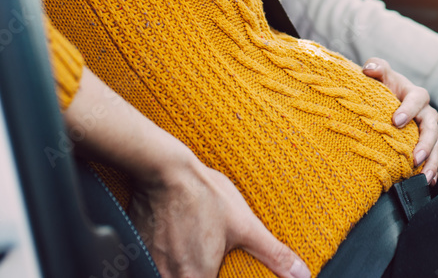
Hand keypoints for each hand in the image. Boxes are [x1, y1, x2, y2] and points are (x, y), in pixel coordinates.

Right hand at [61, 68, 308, 277]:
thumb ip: (274, 254)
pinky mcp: (137, 251)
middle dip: (201, 271)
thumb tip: (301, 273)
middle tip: (208, 256)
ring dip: (182, 267)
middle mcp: (167, 277)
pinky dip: (165, 260)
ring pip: (168, 274)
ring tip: (192, 247)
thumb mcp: (246, 225)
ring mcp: (149, 265)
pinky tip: (175, 242)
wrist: (163, 170)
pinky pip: (151, 265)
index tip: (218, 270)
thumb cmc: (204, 195)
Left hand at [362, 58, 437, 185]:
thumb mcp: (380, 75)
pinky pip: (432, 158)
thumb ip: (377, 68)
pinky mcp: (425, 145)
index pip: (418, 99)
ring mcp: (427, 130)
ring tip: (424, 177)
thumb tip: (369, 68)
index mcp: (415, 94)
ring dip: (432, 161)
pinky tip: (426, 183)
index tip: (396, 121)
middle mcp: (425, 113)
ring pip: (436, 145)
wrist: (385, 101)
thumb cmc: (383, 87)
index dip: (409, 109)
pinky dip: (431, 170)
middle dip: (425, 143)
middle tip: (415, 157)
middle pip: (432, 127)